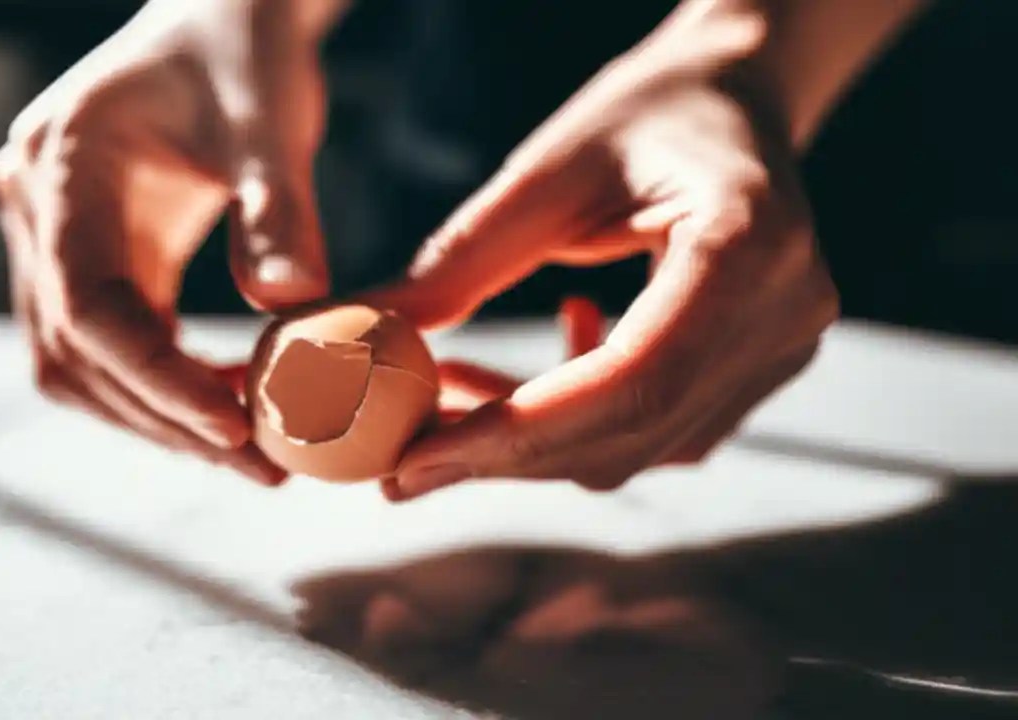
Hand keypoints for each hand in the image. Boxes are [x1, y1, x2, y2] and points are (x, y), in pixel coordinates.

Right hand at [0, 0, 334, 483]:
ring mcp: (53, 236)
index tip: (235, 428)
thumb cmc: (244, 53)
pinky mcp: (89, 254)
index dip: (156, 379)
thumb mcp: (269, 121)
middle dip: (164, 418)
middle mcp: (36, 209)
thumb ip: (278, 211)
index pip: (88, 306)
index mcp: (60, 168)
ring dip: (160, 417)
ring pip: (82, 364)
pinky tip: (232, 410)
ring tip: (255, 455)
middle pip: (74, 353)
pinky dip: (164, 386)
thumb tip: (296, 310)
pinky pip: (111, 342)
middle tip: (261, 465)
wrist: (223, 16)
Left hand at [371, 18, 838, 499]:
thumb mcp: (546, 169)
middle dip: (509, 456)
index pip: (630, 380)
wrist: (736, 95)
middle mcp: (784, 311)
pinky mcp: (762, 367)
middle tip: (407, 460)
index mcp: (746, 242)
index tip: (417, 458)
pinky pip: (660, 430)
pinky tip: (528, 382)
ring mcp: (783, 348)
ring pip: (643, 446)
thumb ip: (460, 261)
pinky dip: (578, 426)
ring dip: (535, 446)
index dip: (518, 434)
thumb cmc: (644, 111)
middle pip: (635, 430)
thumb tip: (363, 335)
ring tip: (449, 404)